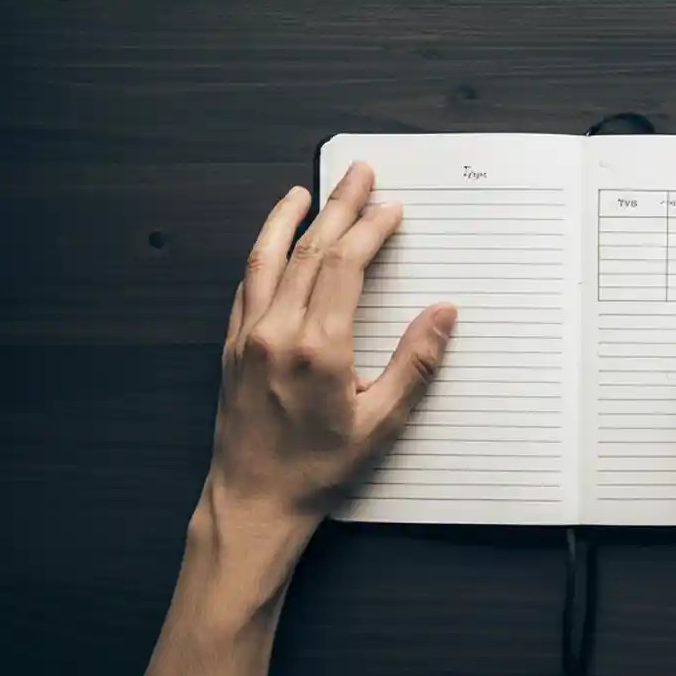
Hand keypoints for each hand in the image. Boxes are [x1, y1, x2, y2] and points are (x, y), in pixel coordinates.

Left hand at [204, 161, 455, 537]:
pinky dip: (261, 255)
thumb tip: (443, 314)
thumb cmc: (318, 469)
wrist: (254, 500)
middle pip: (308, 251)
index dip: (369, 230)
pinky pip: (245, 286)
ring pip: (266, 260)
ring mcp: (248, 337)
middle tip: (357, 175)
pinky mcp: (232, 348)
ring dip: (287, 219)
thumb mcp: (381, 424)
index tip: (389, 209)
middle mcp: (277, 333)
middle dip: (337, 208)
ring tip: (304, 190)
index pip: (344, 267)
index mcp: (318, 348)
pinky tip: (271, 243)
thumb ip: (415, 364)